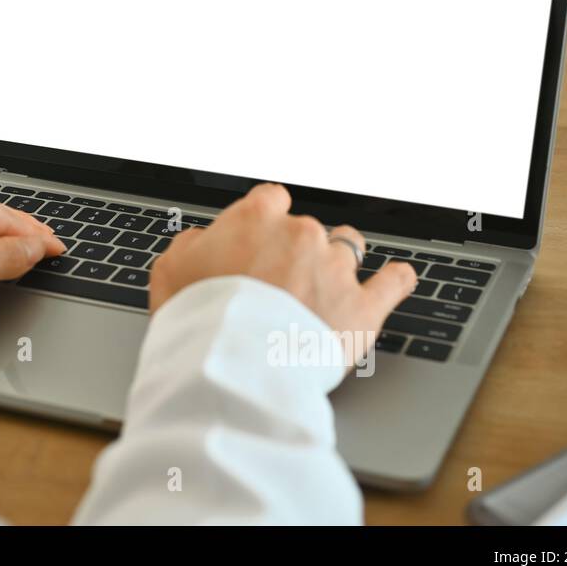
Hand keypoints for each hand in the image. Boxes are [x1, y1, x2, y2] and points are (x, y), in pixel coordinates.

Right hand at [148, 184, 415, 338]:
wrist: (234, 365)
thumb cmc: (198, 318)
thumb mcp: (170, 270)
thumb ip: (192, 245)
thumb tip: (203, 241)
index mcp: (257, 219)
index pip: (270, 200)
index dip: (264, 223)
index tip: (259, 240)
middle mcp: (302, 234)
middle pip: (308, 227)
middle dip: (296, 251)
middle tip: (278, 283)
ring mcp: (336, 269)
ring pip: (349, 247)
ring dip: (337, 263)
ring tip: (325, 286)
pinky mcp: (363, 308)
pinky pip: (393, 282)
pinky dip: (395, 279)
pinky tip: (397, 278)